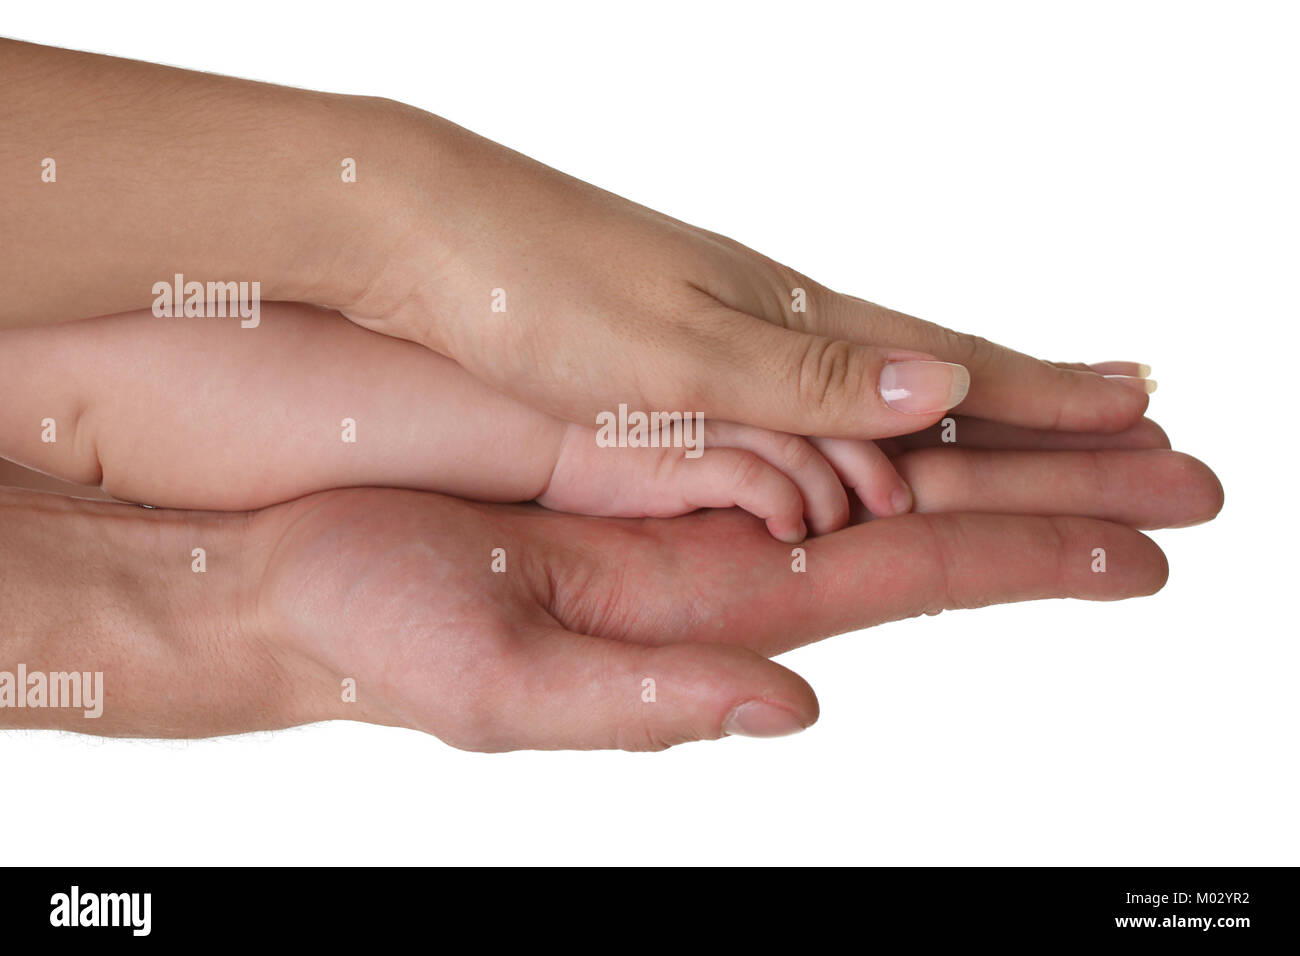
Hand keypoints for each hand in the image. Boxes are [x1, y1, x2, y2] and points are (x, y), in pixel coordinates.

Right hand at [254, 444, 1219, 751]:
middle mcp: (725, 557)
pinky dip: (879, 410)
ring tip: (1108, 426)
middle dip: (1062, 500)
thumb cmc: (375, 633)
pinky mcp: (644, 449)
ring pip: (877, 466)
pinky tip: (942, 404)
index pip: (907, 584)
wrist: (299, 569)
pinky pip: (788, 419)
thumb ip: (654, 704)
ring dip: (994, 449)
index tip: (1146, 551)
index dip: (1032, 562)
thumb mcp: (508, 693)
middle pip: (931, 521)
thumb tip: (791, 707)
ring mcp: (691, 497)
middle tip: (1188, 476)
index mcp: (709, 614)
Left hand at [340, 108, 1152, 438]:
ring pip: (866, 372)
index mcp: (787, 318)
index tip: (1139, 405)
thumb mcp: (678, 351)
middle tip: (1122, 407)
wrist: (411, 225)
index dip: (1047, 394)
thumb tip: (949, 389)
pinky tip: (856, 410)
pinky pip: (797, 382)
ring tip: (1013, 417)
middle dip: (1030, 394)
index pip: (950, 361)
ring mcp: (723, 324)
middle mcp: (770, 315)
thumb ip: (809, 380)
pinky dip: (855, 405)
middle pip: (928, 358)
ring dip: (951, 398)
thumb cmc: (530, 287)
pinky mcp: (668, 341)